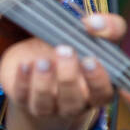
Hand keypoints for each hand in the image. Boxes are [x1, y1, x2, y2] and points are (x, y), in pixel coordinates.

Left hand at [0, 13, 125, 129]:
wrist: (42, 57)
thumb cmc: (76, 48)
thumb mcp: (94, 37)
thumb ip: (108, 29)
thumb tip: (95, 23)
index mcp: (96, 91)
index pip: (103, 94)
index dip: (97, 80)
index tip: (90, 59)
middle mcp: (73, 104)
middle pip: (73, 101)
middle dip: (68, 78)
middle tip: (65, 51)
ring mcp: (47, 105)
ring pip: (45, 103)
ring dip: (43, 83)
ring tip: (42, 61)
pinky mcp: (23, 99)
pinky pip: (22, 96)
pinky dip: (23, 81)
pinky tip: (25, 64)